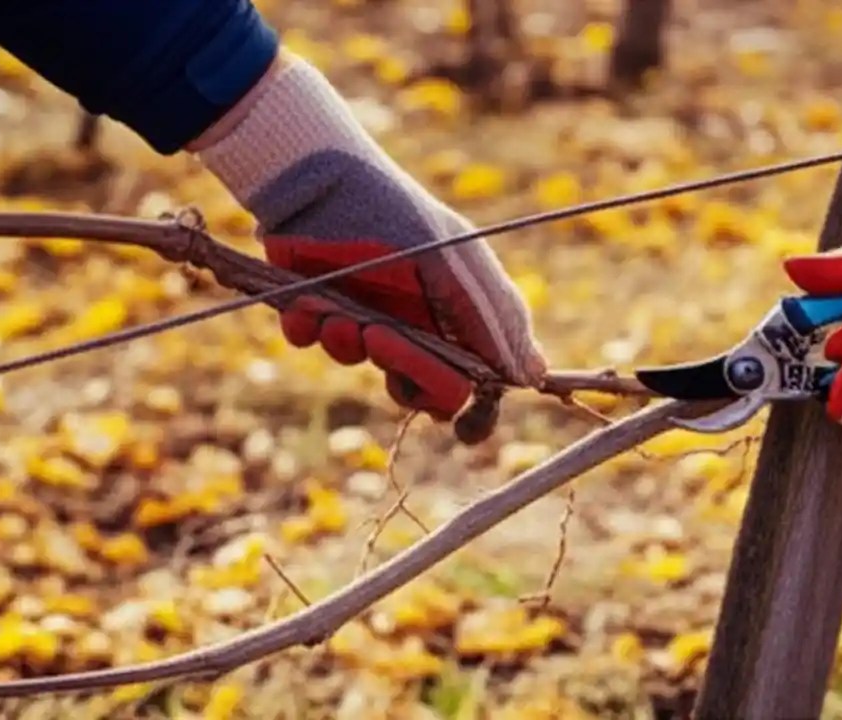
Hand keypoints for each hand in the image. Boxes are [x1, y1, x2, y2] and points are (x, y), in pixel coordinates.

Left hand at [197, 52, 545, 421]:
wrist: (317, 177)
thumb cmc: (397, 213)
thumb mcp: (453, 265)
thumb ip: (491, 322)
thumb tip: (534, 379)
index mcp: (463, 312)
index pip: (479, 382)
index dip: (477, 411)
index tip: (464, 429)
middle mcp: (422, 321)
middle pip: (426, 389)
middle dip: (405, 369)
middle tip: (380, 337)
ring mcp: (373, 317)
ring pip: (369, 369)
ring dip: (351, 345)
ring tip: (337, 313)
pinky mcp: (324, 309)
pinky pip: (317, 344)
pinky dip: (311, 329)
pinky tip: (307, 305)